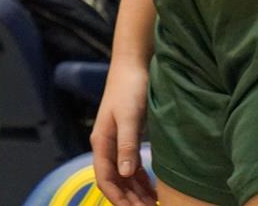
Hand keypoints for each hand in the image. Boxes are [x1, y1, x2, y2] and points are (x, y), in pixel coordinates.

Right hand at [90, 60, 155, 205]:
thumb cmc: (130, 89)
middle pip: (114, 182)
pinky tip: (154, 190)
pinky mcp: (128, 138)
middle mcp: (107, 146)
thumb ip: (127, 145)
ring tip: (155, 205)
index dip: (118, 199)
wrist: (133, 65)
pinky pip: (130, 168)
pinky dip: (140, 182)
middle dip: (129, 200)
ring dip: (136, 194)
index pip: (105, 179)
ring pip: (123, 177)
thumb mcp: (130, 118)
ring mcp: (117, 143)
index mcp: (102, 142)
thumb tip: (123, 174)